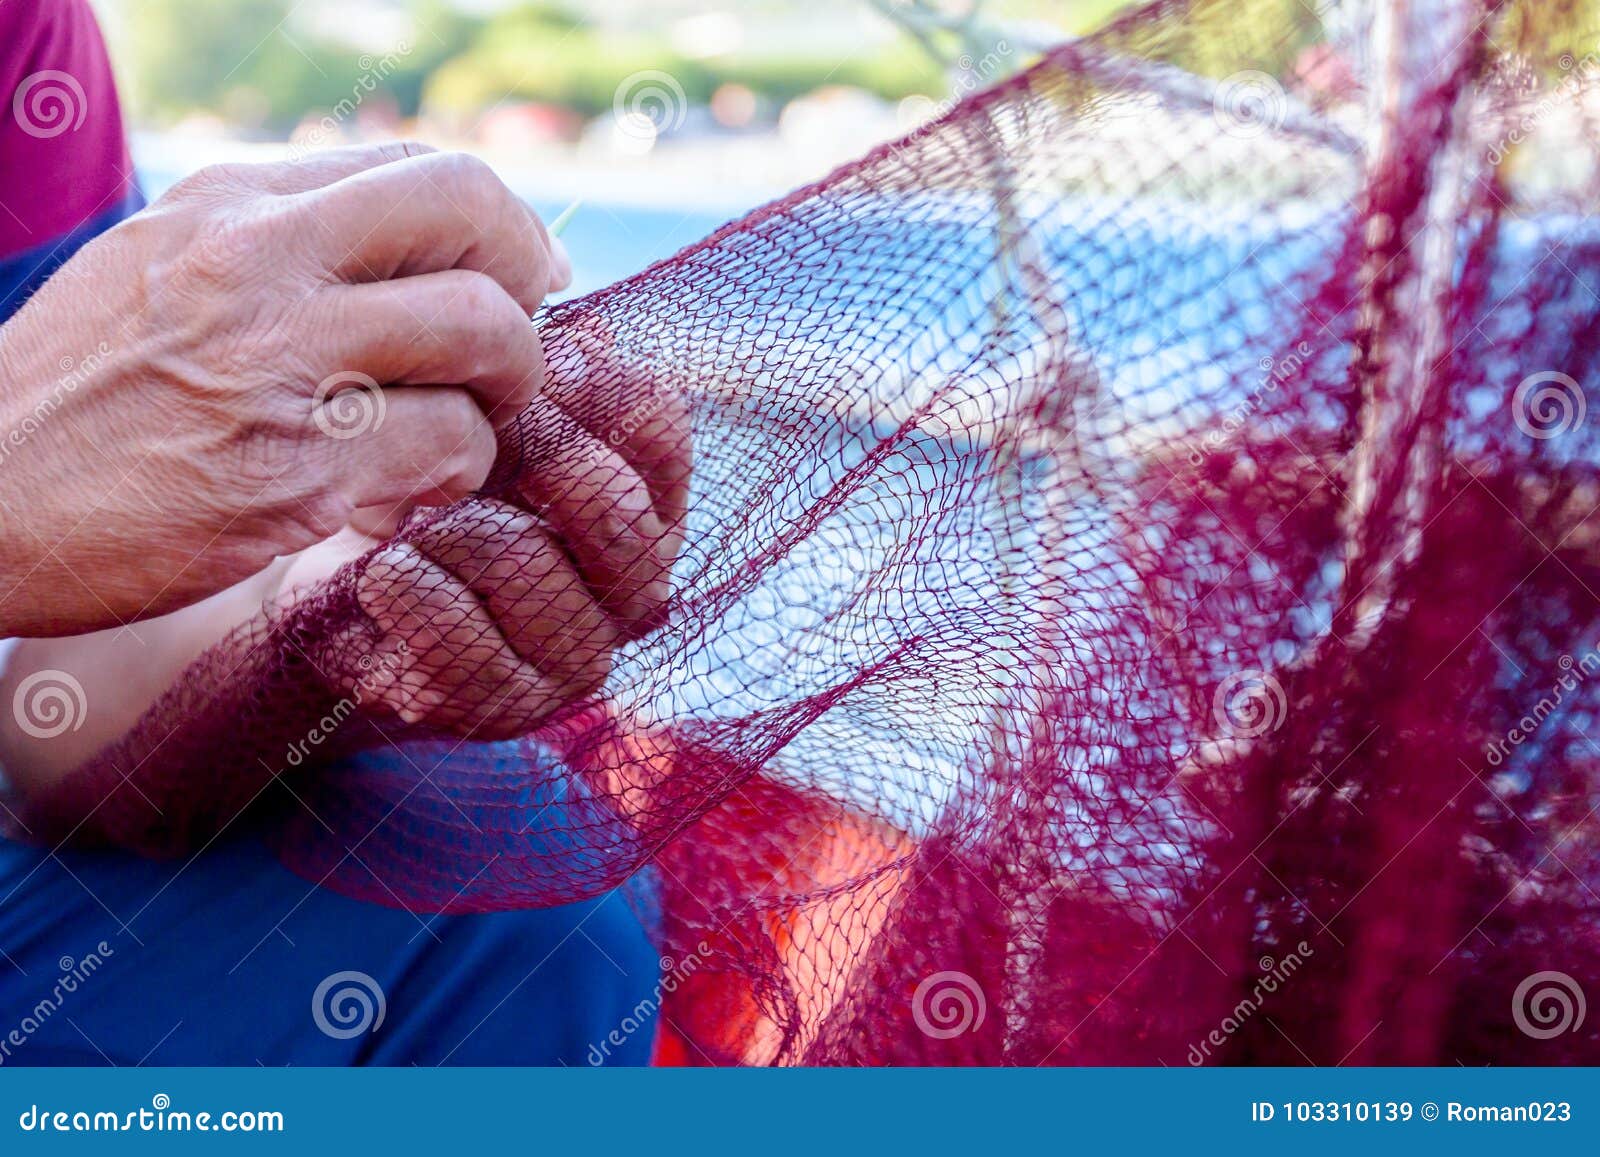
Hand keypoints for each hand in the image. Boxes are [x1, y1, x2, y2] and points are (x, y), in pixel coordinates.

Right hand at [0, 142, 568, 636]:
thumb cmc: (78, 400)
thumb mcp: (162, 274)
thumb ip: (281, 252)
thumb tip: (415, 258)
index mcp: (232, 206)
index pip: (424, 170)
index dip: (500, 226)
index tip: (518, 276)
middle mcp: (260, 264)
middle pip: (472, 214)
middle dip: (529, 279)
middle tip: (518, 346)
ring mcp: (280, 363)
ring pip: (485, 333)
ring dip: (507, 390)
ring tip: (467, 428)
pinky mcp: (296, 473)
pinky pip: (451, 446)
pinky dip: (457, 474)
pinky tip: (410, 494)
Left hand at [272, 373, 691, 739]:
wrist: (355, 605)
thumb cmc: (437, 491)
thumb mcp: (488, 418)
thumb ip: (536, 371)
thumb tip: (566, 294)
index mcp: (648, 507)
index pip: (659, 438)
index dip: (594, 387)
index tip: (528, 357)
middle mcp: (632, 590)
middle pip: (614, 508)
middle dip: (524, 454)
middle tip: (458, 425)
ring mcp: (574, 657)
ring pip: (528, 565)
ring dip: (453, 523)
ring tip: (406, 506)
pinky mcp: (501, 707)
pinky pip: (459, 636)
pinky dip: (411, 590)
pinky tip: (385, 572)